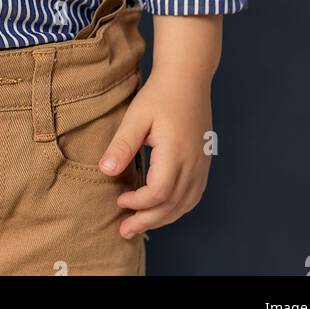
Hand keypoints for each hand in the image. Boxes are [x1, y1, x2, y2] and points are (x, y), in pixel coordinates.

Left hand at [100, 69, 214, 239]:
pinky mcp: (203, 163)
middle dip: (147, 220)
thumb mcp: (136, 116)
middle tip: (124, 230)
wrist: (188, 78)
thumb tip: (106, 171)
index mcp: (176, 152)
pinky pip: (193, 196)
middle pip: (172, 205)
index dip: (138, 203)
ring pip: (184, 204)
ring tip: (140, 224)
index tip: (119, 199)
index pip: (158, 193)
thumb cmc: (160, 95)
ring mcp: (201, 165)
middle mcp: (193, 163)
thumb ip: (122, 145)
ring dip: (162, 218)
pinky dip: (177, 208)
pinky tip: (162, 209)